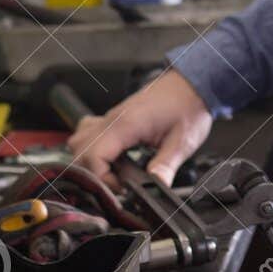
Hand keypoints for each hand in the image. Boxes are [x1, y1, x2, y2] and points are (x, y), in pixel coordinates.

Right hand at [67, 70, 212, 187]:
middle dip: (94, 174)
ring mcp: (112, 117)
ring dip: (89, 161)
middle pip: (80, 151)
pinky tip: (110, 157)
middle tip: (119, 184)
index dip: (102, 179)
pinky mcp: (115, 118)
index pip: (93, 156)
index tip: (121, 188)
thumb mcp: (183, 141)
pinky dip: (91, 148)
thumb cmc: (189, 106)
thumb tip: (156, 188)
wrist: (193, 83)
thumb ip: (166, 166)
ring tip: (113, 173)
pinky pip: (88, 132)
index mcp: (127, 124)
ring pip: (79, 141)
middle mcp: (113, 119)